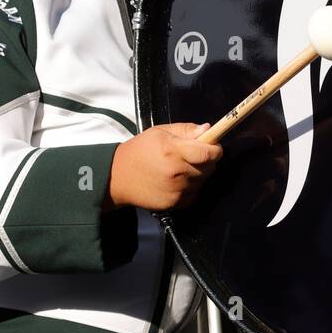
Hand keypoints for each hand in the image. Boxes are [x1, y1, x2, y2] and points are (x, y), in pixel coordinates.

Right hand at [107, 123, 222, 211]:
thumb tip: (208, 129)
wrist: (116, 178)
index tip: (213, 146)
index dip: (215, 149)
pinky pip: (194, 194)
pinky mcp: (173, 203)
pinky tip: (176, 181)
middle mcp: (177, 172)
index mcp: (173, 151)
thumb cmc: (139, 151)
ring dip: (198, 174)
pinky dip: (190, 188)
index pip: (209, 153)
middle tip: (192, 156)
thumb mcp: (160, 132)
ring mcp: (176, 190)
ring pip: (203, 181)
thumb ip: (186, 130)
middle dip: (207, 161)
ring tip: (180, 168)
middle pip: (210, 168)